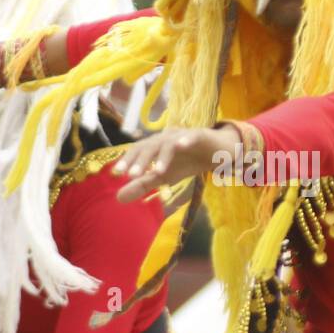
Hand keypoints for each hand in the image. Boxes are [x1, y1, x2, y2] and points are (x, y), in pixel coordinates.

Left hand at [112, 126, 238, 202]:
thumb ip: (142, 184)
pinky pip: (192, 136)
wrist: (217, 152)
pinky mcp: (200, 135)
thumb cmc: (187, 162)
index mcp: (155, 145)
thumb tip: (118, 198)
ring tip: (158, 172)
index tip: (116, 174)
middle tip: (132, 176)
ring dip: (162, 156)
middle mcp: (166, 137)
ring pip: (169, 143)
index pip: (138, 150)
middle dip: (141, 160)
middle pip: (150, 145)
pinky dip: (186, 140)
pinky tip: (182, 146)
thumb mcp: (163, 176)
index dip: (127, 160)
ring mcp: (183, 135)